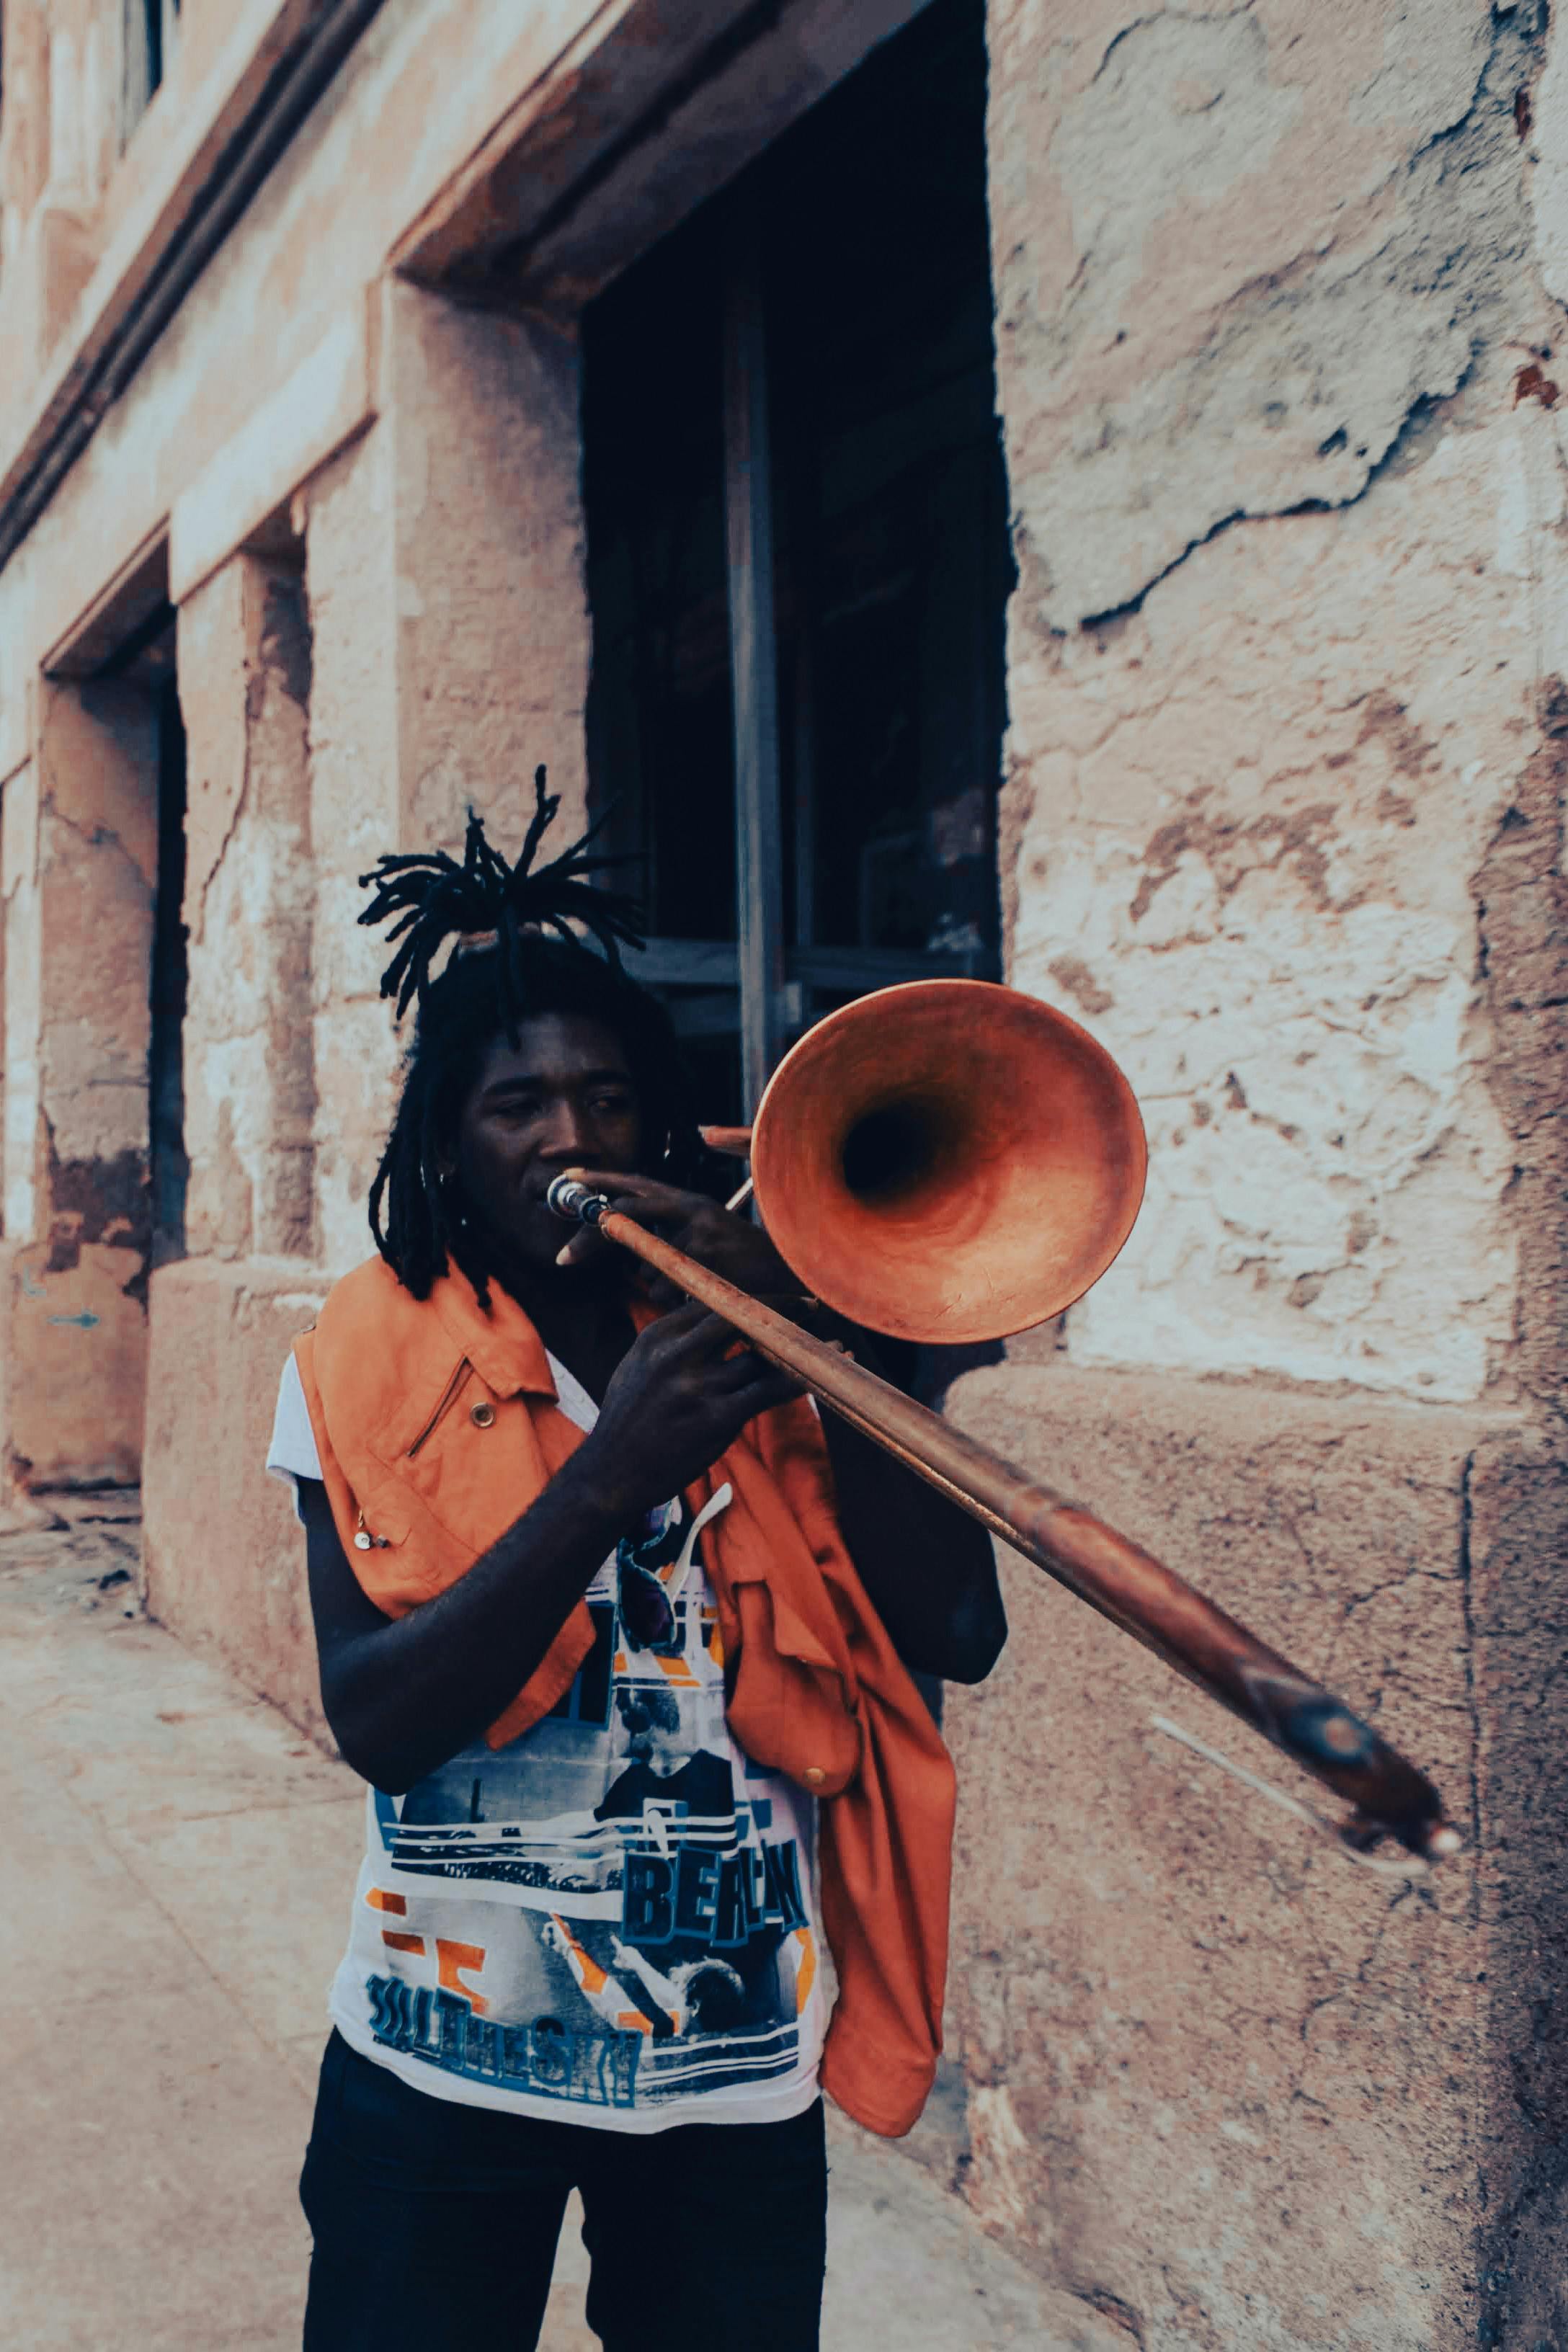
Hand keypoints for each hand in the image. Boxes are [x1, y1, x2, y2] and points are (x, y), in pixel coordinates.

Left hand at [555, 1168, 799, 1305]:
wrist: (793, 1280)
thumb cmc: (744, 1267)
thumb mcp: (705, 1238)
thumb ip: (666, 1234)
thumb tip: (621, 1239)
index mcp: (690, 1201)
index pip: (636, 1183)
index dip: (600, 1180)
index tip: (567, 1178)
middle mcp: (692, 1208)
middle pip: (624, 1215)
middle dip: (589, 1239)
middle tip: (562, 1259)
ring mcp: (699, 1232)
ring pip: (646, 1266)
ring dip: (657, 1286)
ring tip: (695, 1288)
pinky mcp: (706, 1259)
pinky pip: (665, 1289)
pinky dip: (676, 1301)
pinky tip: (705, 1297)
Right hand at [578, 1301, 803, 1517]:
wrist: (612, 1473)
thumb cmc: (628, 1420)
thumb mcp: (638, 1365)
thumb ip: (672, 1340)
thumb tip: (709, 1317)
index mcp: (659, 1336)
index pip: (715, 1301)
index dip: (754, 1298)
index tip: (781, 1297)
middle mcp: (679, 1355)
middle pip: (743, 1317)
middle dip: (782, 1309)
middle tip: (813, 1307)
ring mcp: (699, 1386)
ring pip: (763, 1356)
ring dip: (802, 1348)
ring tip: (834, 1345)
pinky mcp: (718, 1418)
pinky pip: (769, 1392)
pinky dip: (799, 1382)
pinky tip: (823, 1377)